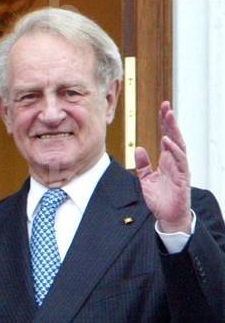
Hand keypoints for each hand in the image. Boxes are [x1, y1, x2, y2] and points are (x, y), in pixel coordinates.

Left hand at [134, 101, 190, 232]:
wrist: (168, 217)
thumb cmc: (160, 199)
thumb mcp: (146, 179)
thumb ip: (143, 164)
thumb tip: (139, 148)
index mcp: (167, 160)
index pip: (167, 137)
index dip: (165, 123)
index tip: (162, 108)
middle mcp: (175, 162)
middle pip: (174, 137)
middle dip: (170, 121)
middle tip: (166, 106)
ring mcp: (180, 168)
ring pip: (179, 145)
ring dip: (174, 130)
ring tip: (168, 116)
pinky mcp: (183, 178)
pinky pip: (180, 160)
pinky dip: (174, 149)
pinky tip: (167, 140)